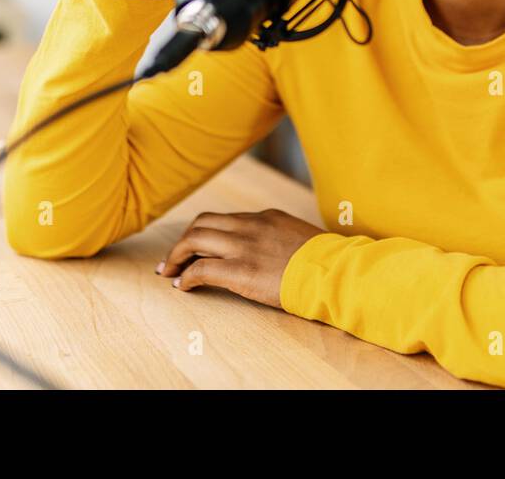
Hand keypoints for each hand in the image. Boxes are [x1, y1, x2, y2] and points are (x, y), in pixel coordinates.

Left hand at [156, 209, 325, 308]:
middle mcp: (250, 226)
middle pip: (201, 223)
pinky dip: (186, 277)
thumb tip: (268, 250)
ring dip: (176, 256)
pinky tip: (183, 287)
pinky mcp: (240, 270)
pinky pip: (201, 269)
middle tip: (173, 259)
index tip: (196, 247)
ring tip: (169, 271)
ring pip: (194, 240)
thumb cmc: (325, 262)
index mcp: (265, 217)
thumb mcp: (298, 237)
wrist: (334, 272)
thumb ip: (278, 237)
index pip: (224, 219)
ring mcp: (244, 246)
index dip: (204, 233)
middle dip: (182, 241)